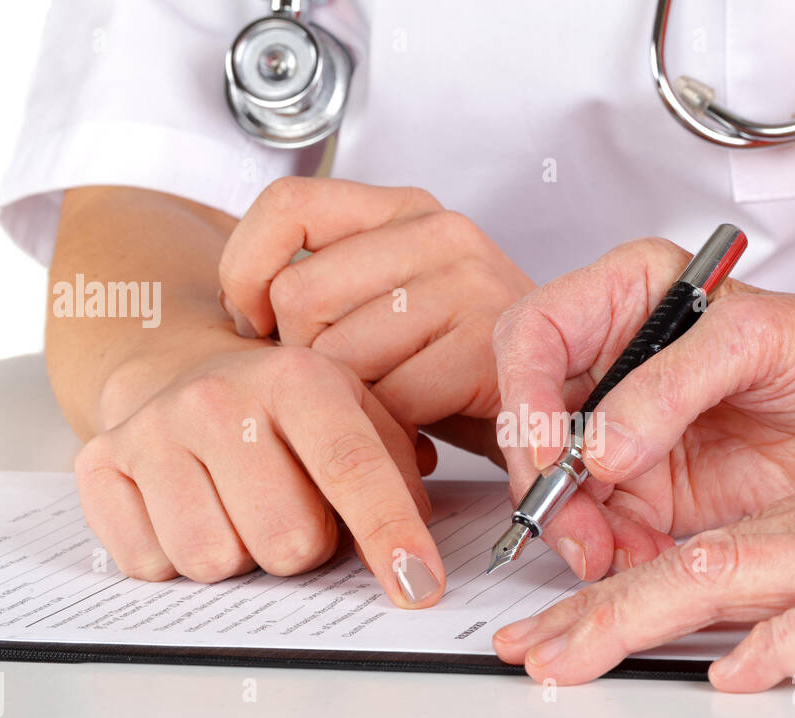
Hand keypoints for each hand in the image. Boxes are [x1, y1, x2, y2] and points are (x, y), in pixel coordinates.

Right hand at [75, 345, 445, 605]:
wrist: (180, 367)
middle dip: (307, 549)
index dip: (390, 534)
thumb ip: (397, 474)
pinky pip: (151, 565)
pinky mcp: (98, 466)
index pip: (351, 468)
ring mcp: (151, 431)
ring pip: (214, 561)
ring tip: (243, 511)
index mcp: (297, 378)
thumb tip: (412, 554)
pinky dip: (178, 560)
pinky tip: (193, 512)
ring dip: (241, 557)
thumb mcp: (357, 414)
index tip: (420, 589)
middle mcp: (218, 399)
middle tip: (299, 515)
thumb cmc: (287, 410)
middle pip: (286, 539)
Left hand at [218, 177, 532, 430]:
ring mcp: (468, 287)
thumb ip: (326, 281)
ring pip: (337, 355)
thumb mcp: (391, 298)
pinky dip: (386, 433)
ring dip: (346, 402)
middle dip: (301, 359)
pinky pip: (386, 401)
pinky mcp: (484, 348)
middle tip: (340, 385)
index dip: (245, 268)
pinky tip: (408, 434)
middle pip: (298, 296)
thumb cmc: (460, 361)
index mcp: (407, 208)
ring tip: (382, 410)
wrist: (559, 404)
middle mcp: (440, 233)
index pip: (289, 206)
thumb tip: (236, 311)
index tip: (250, 320)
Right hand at [493, 238, 794, 580]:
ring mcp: (630, 432)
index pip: (536, 333)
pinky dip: (610, 550)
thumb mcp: (762, 341)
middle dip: (543, 476)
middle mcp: (619, 365)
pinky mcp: (652, 491)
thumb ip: (672, 384)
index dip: (527, 394)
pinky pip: (603, 526)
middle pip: (533, 416)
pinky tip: (639, 558)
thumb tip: (600, 446)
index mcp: (632, 296)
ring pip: (559, 482)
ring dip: (573, 525)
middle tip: (572, 519)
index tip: (554, 450)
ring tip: (609, 552)